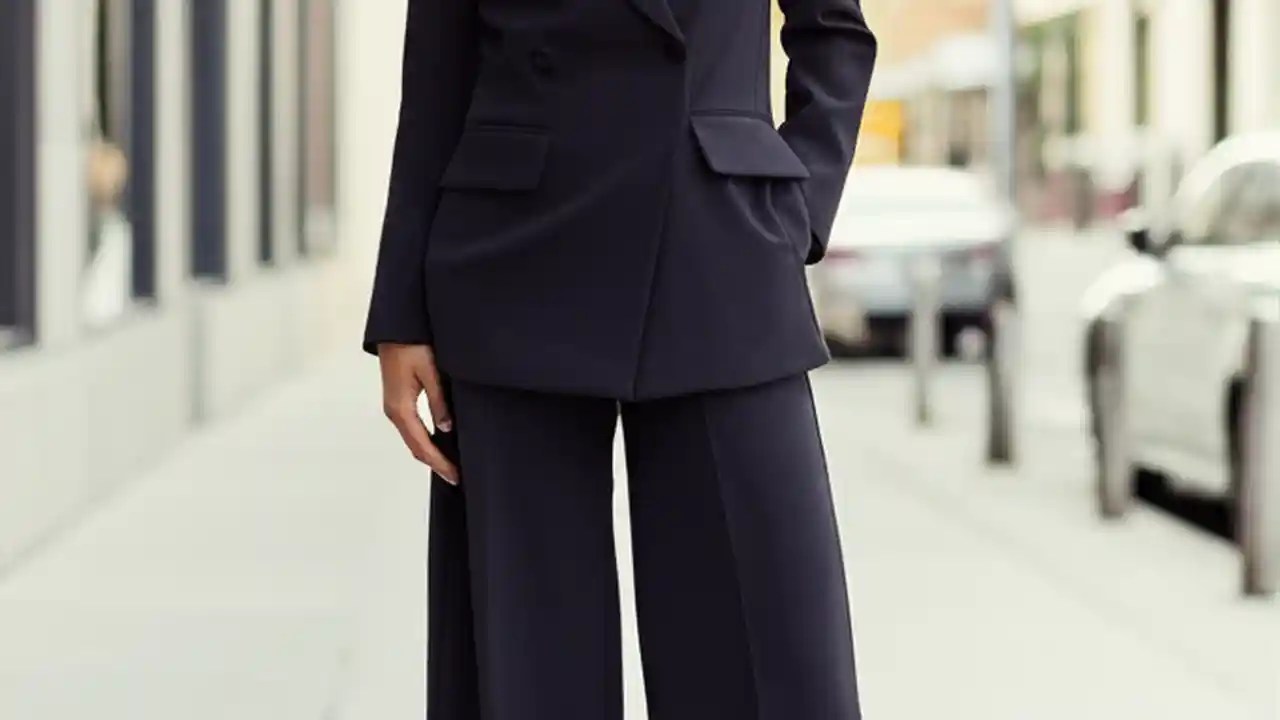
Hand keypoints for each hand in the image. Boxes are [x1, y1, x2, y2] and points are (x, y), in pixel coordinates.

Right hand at [378, 343, 459, 484]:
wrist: (396, 328)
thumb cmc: (411, 345)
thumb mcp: (430, 372)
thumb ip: (438, 401)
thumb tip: (446, 428)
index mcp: (401, 408)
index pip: (422, 445)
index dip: (439, 462)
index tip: (455, 475)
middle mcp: (394, 411)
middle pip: (415, 447)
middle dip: (435, 463)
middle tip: (456, 477)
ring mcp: (394, 406)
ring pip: (413, 438)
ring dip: (430, 453)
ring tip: (450, 464)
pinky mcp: (398, 400)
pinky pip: (412, 427)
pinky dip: (425, 440)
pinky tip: (439, 441)